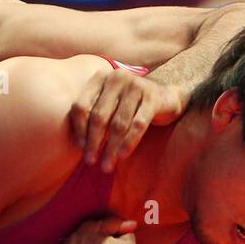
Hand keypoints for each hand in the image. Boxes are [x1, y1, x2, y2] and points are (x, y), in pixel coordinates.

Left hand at [69, 69, 185, 172]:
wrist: (165, 96)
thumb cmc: (128, 104)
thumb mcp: (108, 103)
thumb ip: (93, 114)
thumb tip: (79, 145)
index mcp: (100, 78)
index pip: (81, 106)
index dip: (79, 129)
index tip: (80, 148)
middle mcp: (116, 78)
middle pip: (99, 116)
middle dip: (93, 142)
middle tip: (90, 161)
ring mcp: (136, 85)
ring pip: (118, 124)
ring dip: (111, 148)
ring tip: (106, 165)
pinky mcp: (153, 98)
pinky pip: (138, 125)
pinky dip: (129, 142)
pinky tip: (122, 156)